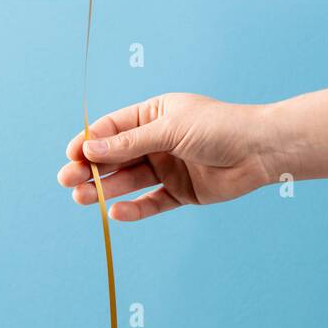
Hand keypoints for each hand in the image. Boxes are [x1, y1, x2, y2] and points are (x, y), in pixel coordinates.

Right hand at [57, 93, 276, 221]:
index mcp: (154, 115)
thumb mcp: (169, 129)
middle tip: (66, 180)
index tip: (72, 155)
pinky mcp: (181, 192)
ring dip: (105, 188)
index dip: (90, 141)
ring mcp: (169, 167)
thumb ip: (129, 143)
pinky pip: (152, 202)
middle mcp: (158, 141)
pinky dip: (134, 209)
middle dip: (91, 167)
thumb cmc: (218, 128)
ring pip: (130, 180)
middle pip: (117, 156)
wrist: (260, 150)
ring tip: (80, 198)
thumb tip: (89, 148)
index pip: (113, 128)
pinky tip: (115, 213)